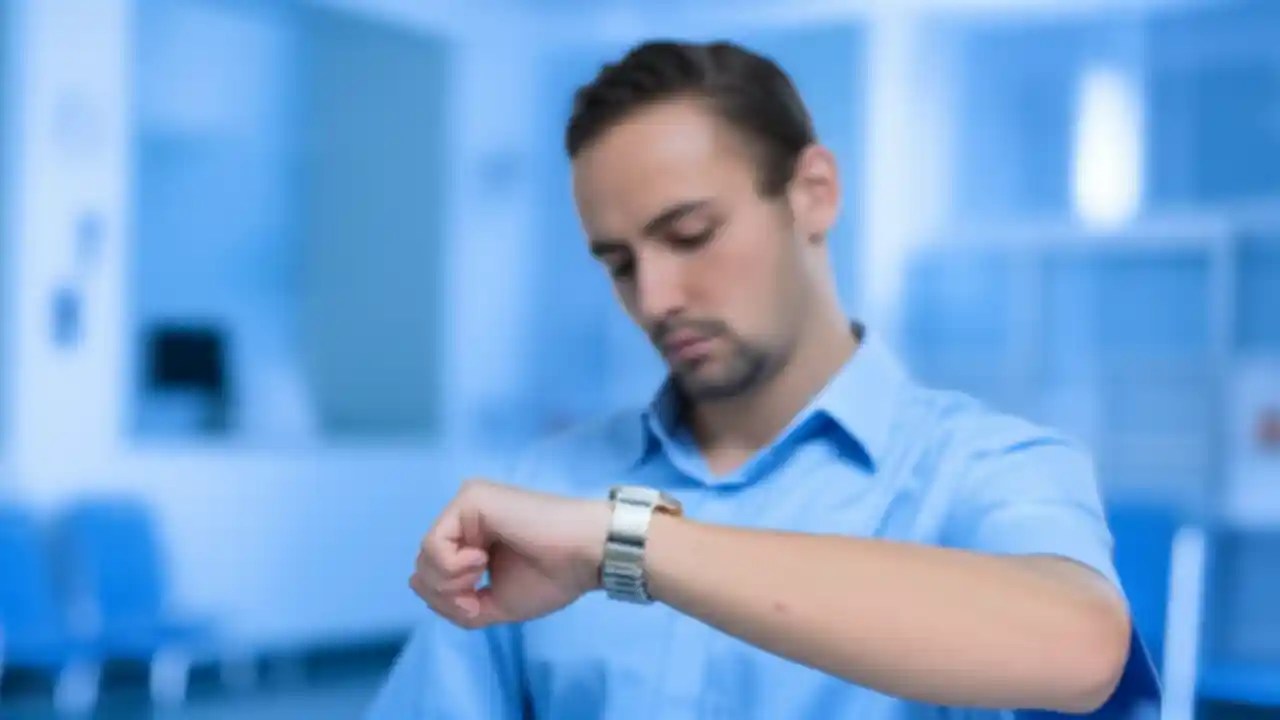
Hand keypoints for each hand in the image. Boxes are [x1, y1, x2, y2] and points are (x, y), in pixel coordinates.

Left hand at [411, 479, 611, 628]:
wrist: (587, 554)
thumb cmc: (553, 576)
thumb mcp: (494, 603)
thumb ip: (454, 601)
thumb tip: (414, 579)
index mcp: (475, 536)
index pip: (433, 572)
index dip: (446, 600)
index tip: (476, 605)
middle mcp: (467, 515)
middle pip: (423, 564)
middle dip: (445, 594)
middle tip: (476, 597)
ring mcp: (467, 504)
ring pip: (424, 556)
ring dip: (448, 583)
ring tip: (480, 577)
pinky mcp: (470, 499)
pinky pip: (433, 544)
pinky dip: (451, 567)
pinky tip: (480, 562)